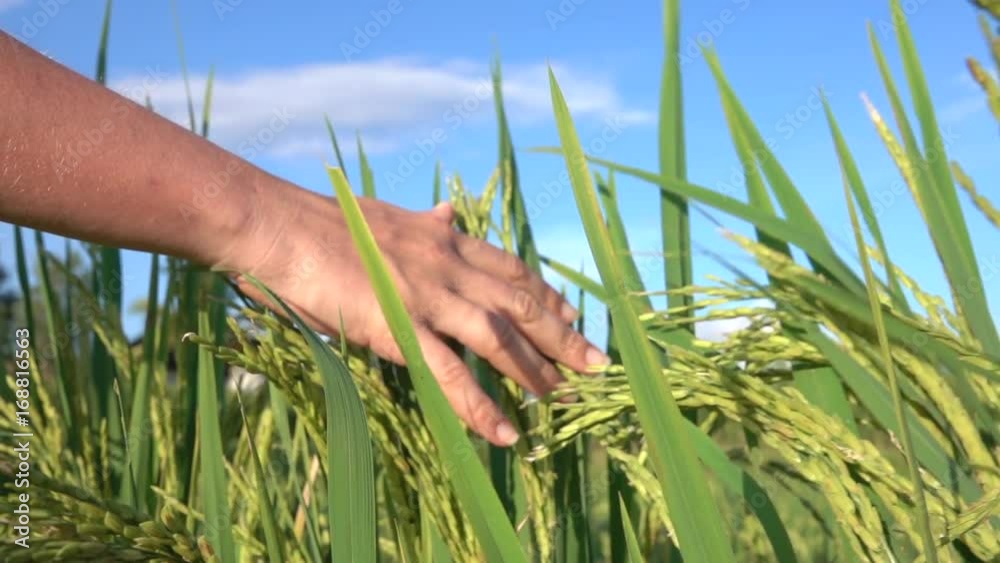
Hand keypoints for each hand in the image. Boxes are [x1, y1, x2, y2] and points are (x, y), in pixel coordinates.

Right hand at [229, 185, 608, 445]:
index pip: (512, 270)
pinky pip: (449, 374)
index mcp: (445, 240)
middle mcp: (448, 266)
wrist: (283, 226)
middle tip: (596, 364)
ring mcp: (427, 297)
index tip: (573, 315)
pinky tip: (506, 433)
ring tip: (562, 401)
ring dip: (535, 372)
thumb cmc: (327, 223)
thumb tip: (449, 212)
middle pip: (519, 305)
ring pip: (498, 338)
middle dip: (562, 337)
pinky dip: (480, 406)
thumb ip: (426, 221)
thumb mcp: (389, 216)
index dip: (546, 295)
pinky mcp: (398, 327)